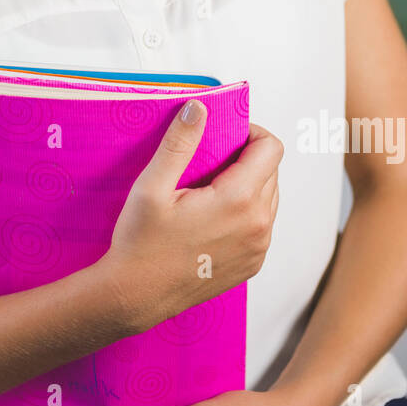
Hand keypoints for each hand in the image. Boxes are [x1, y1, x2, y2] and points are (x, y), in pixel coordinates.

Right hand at [100, 102, 282, 332]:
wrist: (135, 297)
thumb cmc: (140, 244)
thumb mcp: (152, 186)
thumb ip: (180, 142)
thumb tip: (199, 108)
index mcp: (240, 201)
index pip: (271, 148)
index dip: (250, 132)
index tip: (224, 135)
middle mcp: (259, 225)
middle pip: (271, 171)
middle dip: (245, 158)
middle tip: (207, 162)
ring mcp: (259, 248)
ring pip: (269, 197)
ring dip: (247, 184)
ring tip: (207, 190)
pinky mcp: (253, 264)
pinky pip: (261, 224)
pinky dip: (245, 212)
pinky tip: (211, 216)